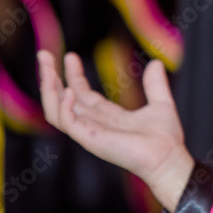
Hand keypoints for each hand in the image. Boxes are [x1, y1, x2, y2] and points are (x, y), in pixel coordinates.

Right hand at [37, 50, 193, 210]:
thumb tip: (155, 63)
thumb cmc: (165, 139)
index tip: (69, 56)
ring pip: (56, 111)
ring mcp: (90, 132)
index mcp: (107, 116)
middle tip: (43, 55)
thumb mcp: (160, 103)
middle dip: (50, 77)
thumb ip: (155, 84)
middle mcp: (94, 124)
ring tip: (48, 69)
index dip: (73, 75)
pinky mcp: (90, 139)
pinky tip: (69, 91)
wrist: (169, 157)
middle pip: (62, 99)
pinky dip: (64, 107)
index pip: (81, 93)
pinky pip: (68, 124)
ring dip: (49, 90)